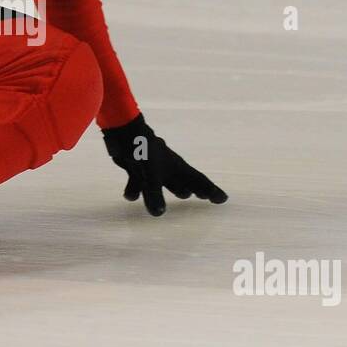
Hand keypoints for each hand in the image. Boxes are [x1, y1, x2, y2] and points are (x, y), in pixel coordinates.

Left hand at [101, 113, 227, 215]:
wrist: (124, 132)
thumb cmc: (143, 151)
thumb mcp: (150, 177)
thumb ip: (154, 196)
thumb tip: (158, 214)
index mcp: (177, 167)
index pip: (198, 181)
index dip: (211, 191)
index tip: (223, 199)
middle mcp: (167, 167)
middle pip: (185, 181)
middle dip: (196, 188)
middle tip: (205, 195)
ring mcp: (152, 166)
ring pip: (165, 181)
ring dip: (174, 188)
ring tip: (183, 194)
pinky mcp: (137, 166)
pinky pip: (139, 181)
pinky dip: (136, 189)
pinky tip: (130, 196)